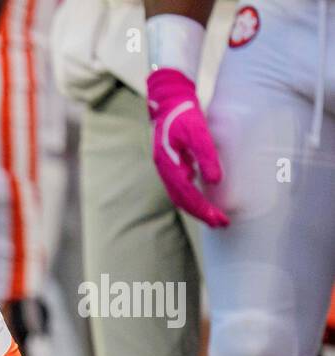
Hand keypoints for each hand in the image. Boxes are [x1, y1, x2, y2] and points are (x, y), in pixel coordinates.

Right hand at [147, 68, 228, 227]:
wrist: (168, 100)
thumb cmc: (184, 113)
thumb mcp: (198, 132)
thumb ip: (207, 156)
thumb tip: (215, 181)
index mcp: (169, 165)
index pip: (187, 195)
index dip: (204, 209)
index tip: (220, 219)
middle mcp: (165, 170)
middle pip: (182, 200)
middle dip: (202, 214)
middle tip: (221, 224)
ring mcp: (166, 168)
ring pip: (179, 196)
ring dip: (196, 208)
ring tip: (213, 217)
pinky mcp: (170, 164)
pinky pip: (180, 187)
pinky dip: (191, 197)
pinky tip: (204, 198)